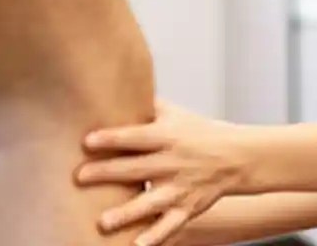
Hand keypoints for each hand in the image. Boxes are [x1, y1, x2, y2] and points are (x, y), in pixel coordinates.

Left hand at [76, 100, 257, 245]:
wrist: (238, 156)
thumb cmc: (200, 132)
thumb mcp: (175, 114)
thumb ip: (146, 106)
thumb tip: (113, 87)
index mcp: (168, 136)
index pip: (136, 136)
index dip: (112, 138)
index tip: (87, 141)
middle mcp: (173, 162)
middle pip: (136, 168)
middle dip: (107, 173)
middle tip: (79, 177)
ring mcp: (181, 188)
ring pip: (151, 202)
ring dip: (127, 212)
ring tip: (103, 222)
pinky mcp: (188, 208)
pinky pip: (170, 226)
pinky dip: (155, 237)